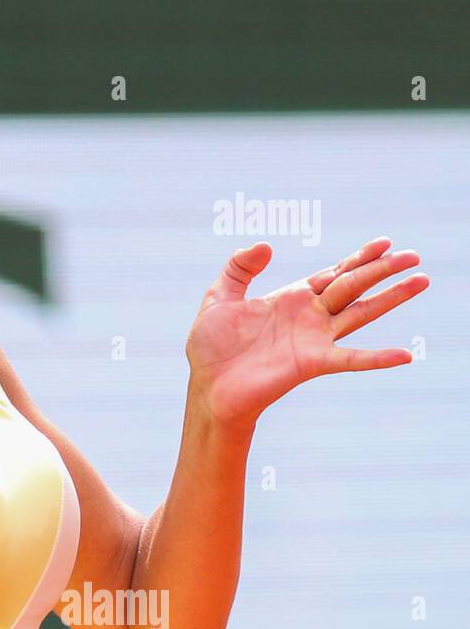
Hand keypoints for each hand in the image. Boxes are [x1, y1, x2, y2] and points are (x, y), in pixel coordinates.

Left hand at [185, 237, 428, 428]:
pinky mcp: (311, 363)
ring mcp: (313, 339)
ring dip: (390, 298)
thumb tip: (265, 245)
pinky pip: (350, 359)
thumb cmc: (211, 347)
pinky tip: (404, 355)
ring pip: (360, 313)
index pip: (333, 273)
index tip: (384, 242)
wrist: (207, 386)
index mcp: (291, 299)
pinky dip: (377, 358)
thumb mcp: (219, 297)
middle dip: (382, 269)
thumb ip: (239, 268)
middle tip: (413, 255)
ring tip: (421, 281)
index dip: (358, 258)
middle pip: (353, 286)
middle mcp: (309, 316)